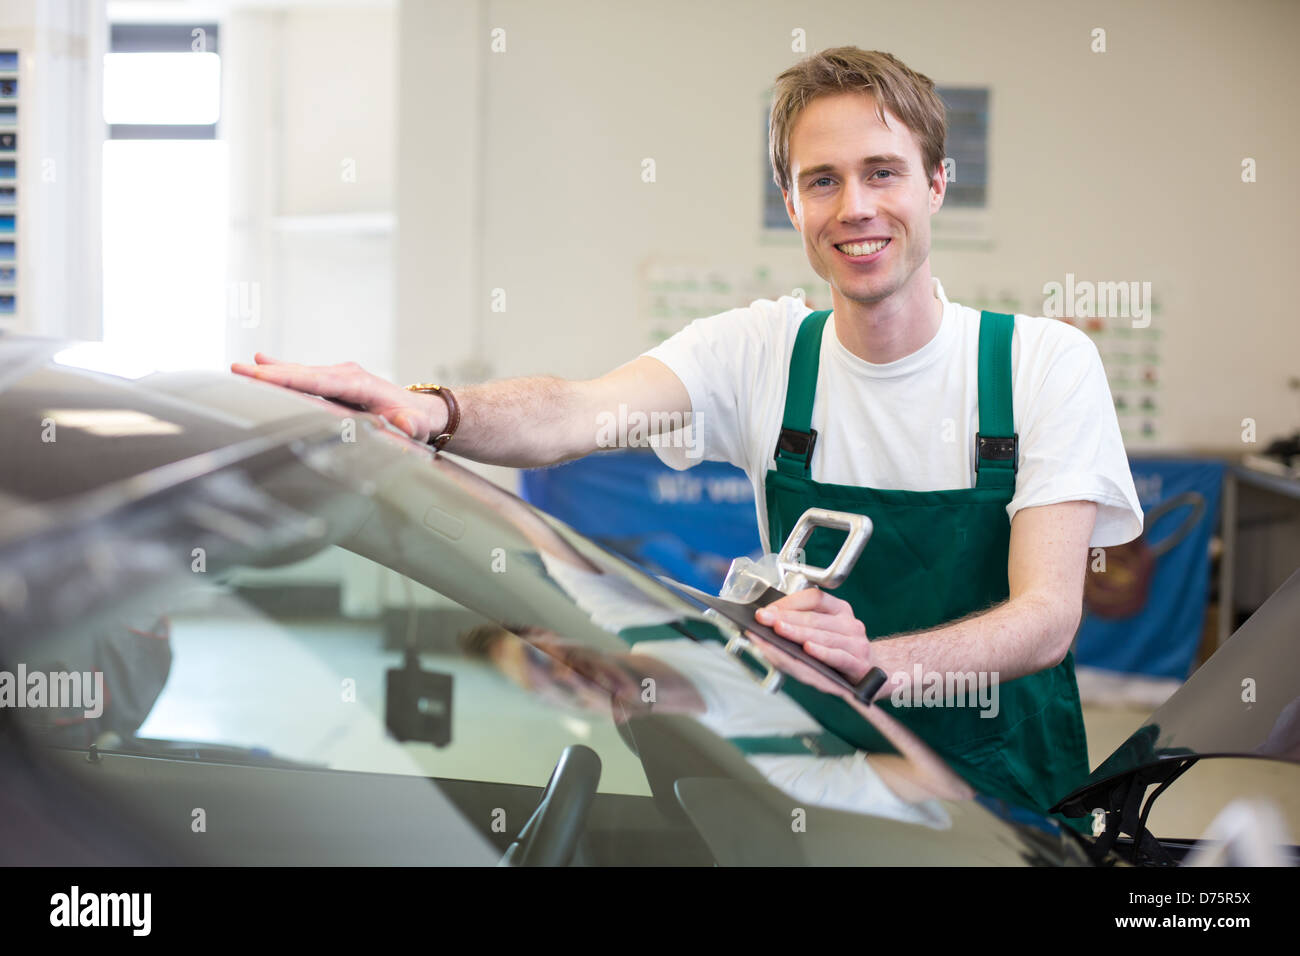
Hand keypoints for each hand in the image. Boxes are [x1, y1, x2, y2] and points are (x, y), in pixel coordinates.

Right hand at [229, 353, 444, 441]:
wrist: (421, 411)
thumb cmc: (416, 420)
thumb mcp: (416, 426)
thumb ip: (410, 427)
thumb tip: (406, 426)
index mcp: (359, 384)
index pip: (317, 380)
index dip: (289, 378)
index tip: (263, 375)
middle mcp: (345, 375)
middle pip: (301, 373)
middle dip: (269, 372)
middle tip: (237, 369)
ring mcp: (338, 377)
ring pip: (298, 373)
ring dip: (269, 372)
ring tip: (238, 368)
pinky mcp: (334, 383)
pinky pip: (303, 377)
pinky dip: (281, 371)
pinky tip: (259, 364)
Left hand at [752, 587, 873, 684]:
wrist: (873, 672)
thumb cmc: (841, 651)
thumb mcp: (826, 631)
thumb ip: (803, 623)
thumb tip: (769, 620)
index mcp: (840, 610)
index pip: (814, 597)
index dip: (790, 602)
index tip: (769, 609)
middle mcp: (849, 624)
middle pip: (814, 618)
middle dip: (785, 618)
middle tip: (764, 618)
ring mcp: (856, 644)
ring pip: (823, 637)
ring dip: (798, 633)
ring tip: (779, 630)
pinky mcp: (859, 664)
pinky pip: (838, 657)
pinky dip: (822, 653)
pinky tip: (808, 649)